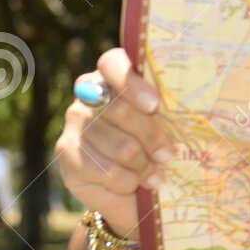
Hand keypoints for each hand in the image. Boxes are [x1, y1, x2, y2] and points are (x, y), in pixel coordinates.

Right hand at [53, 48, 170, 236]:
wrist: (135, 186)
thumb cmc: (160, 144)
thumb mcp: (170, 124)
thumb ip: (169, 113)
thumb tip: (182, 118)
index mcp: (115, 75)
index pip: (112, 63)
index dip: (132, 84)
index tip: (154, 105)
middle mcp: (89, 94)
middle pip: (120, 110)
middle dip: (151, 137)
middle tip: (168, 155)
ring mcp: (75, 123)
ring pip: (118, 145)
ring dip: (143, 165)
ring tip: (156, 174)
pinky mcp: (67, 153)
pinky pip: (105, 169)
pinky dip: (127, 181)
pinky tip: (135, 184)